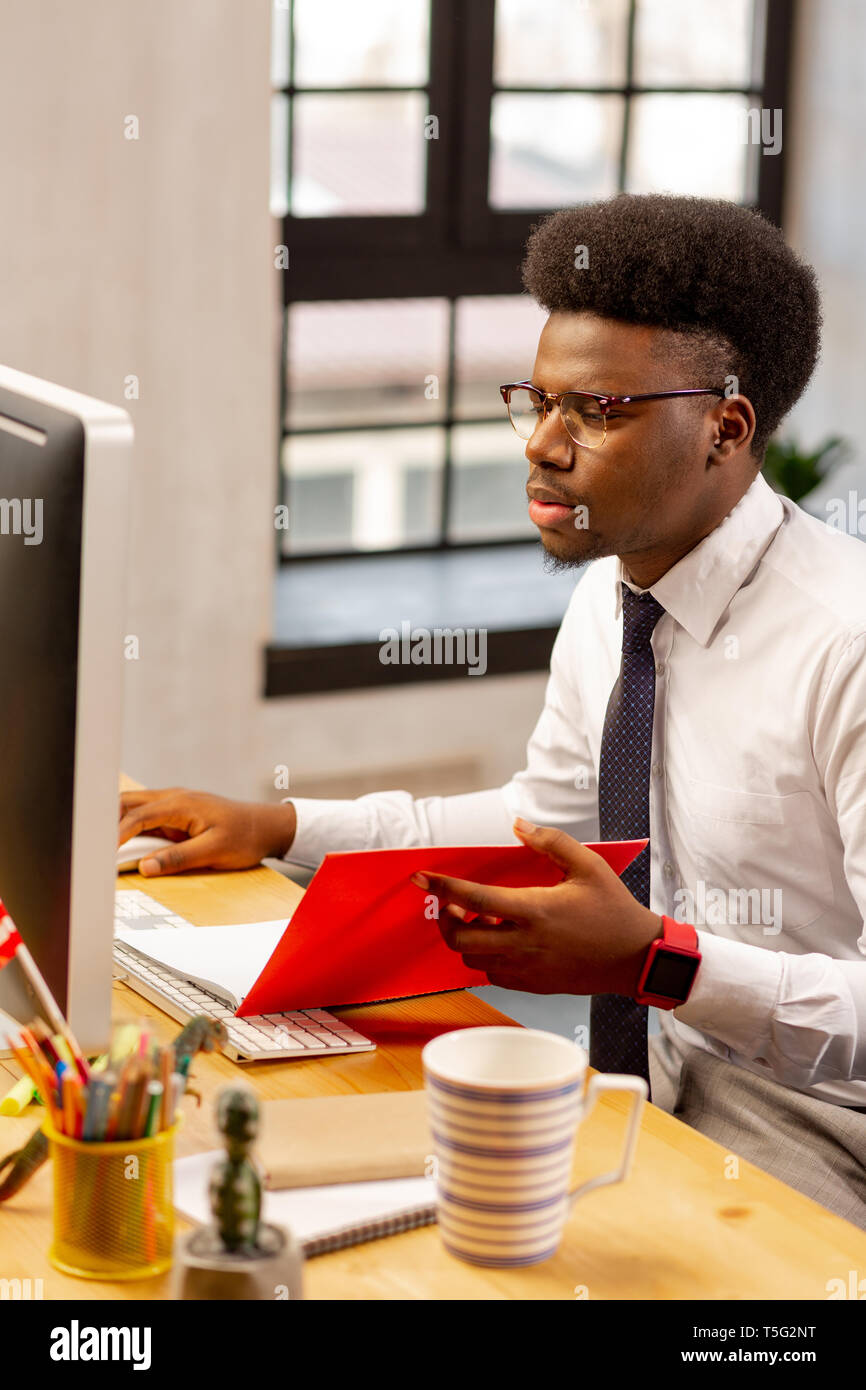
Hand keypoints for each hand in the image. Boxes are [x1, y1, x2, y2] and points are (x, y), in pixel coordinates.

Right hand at [118, 787, 297, 875]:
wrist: (266, 826)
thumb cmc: (244, 836)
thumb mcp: (214, 851)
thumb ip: (178, 858)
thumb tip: (146, 867)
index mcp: (181, 803)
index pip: (138, 816)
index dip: (116, 834)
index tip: (102, 854)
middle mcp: (173, 798)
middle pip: (127, 803)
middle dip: (106, 821)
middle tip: (93, 846)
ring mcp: (174, 805)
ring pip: (134, 808)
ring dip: (117, 824)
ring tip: (103, 848)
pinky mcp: (176, 814)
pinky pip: (146, 818)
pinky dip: (132, 830)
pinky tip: (125, 846)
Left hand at [411, 818, 661, 996]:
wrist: (636, 958)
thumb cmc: (614, 910)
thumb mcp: (588, 866)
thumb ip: (550, 842)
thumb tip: (518, 825)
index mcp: (535, 910)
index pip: (474, 898)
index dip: (441, 886)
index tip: (419, 877)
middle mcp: (525, 942)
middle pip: (460, 938)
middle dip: (446, 919)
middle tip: (453, 904)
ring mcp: (527, 968)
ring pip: (473, 959)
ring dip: (467, 938)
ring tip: (481, 920)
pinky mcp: (533, 984)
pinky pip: (493, 974)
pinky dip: (487, 957)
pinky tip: (502, 940)